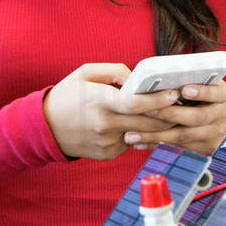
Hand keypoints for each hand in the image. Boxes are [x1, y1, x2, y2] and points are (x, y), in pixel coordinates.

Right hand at [43, 63, 179, 159]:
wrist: (44, 128)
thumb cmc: (67, 95)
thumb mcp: (85, 73)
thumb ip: (115, 71)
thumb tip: (138, 79)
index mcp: (99, 101)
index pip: (135, 103)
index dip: (158, 100)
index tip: (174, 94)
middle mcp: (103, 124)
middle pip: (146, 123)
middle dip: (168, 115)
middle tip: (181, 105)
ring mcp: (106, 142)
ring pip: (142, 134)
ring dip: (157, 126)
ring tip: (167, 114)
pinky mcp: (107, 154)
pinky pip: (131, 142)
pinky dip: (137, 133)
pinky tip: (137, 124)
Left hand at [123, 80, 225, 154]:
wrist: (223, 123)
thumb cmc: (207, 97)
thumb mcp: (208, 85)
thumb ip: (193, 79)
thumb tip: (165, 73)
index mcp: (222, 97)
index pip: (215, 93)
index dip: (201, 92)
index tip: (185, 89)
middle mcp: (219, 117)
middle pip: (196, 117)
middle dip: (170, 114)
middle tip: (147, 110)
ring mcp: (211, 135)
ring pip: (182, 136)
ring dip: (156, 135)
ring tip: (133, 134)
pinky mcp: (200, 149)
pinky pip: (176, 148)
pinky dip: (156, 145)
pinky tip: (138, 143)